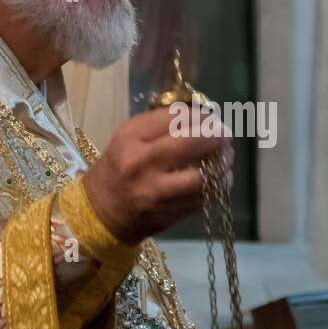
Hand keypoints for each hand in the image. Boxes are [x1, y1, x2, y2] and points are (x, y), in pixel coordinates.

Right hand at [82, 106, 232, 244]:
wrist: (100, 213)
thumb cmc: (115, 170)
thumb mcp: (127, 140)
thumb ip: (159, 126)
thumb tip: (200, 116)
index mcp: (130, 138)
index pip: (175, 116)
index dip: (199, 114)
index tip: (209, 115)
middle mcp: (143, 163)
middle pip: (193, 141)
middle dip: (216, 135)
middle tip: (225, 133)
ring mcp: (157, 191)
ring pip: (205, 174)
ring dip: (223, 163)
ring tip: (227, 156)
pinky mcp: (169, 212)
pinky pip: (204, 196)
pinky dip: (218, 185)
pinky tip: (219, 177)